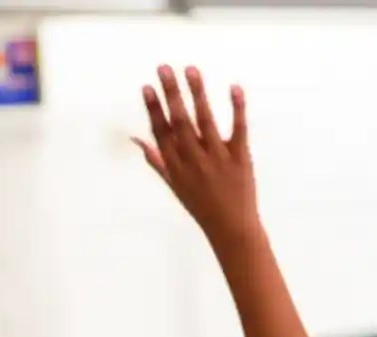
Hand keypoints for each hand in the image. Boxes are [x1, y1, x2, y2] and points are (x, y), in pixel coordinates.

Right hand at [133, 65, 261, 249]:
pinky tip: (234, 87)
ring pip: (206, 121)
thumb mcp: (175, 185)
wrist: (232, 229)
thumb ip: (156, 160)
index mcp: (176, 166)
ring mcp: (218, 159)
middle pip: (180, 122)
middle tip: (164, 68)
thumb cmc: (202, 206)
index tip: (148, 86)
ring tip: (191, 70)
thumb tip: (135, 138)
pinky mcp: (241, 159)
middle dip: (171, 94)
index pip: (161, 133)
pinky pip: (239, 129)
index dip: (154, 109)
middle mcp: (194, 160)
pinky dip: (237, 108)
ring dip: (198, 94)